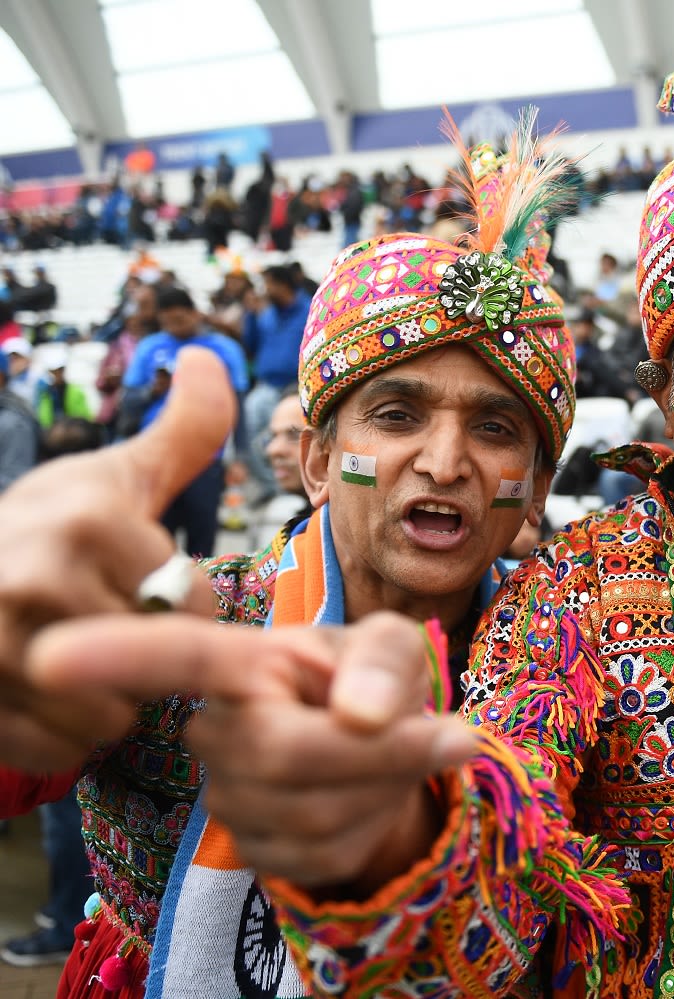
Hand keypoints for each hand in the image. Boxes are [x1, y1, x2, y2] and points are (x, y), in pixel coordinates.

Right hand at [0, 348, 234, 770]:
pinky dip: (55, 738)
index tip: (139, 588)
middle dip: (142, 658)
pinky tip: (34, 696)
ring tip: (69, 658)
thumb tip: (207, 356)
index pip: (195, 607)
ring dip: (100, 704)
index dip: (179, 609)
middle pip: (151, 665)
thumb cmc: (46, 528)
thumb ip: (183, 431)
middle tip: (100, 625)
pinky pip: (53, 750)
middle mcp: (33, 577)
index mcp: (87, 520)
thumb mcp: (114, 476)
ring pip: (103, 717)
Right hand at [28, 611, 479, 892]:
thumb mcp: (396, 646)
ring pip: (317, 810)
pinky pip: (327, 852)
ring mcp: (227, 792)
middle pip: (288, 754)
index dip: (118, 657)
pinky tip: (375, 794)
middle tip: (450, 732)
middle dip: (386, 751)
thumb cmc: (375, 679)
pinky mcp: (253, 846)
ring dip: (391, 786)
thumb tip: (362, 713)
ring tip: (400, 755)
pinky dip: (379, 824)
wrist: (386, 747)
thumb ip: (386, 662)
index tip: (56, 656)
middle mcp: (216, 726)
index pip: (176, 657)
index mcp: (244, 661)